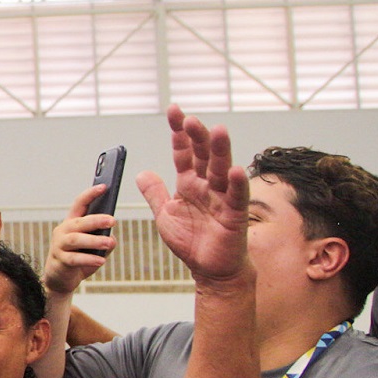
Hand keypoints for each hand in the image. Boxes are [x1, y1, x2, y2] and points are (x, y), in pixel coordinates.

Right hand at [43, 182, 115, 295]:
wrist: (61, 279)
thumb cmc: (79, 259)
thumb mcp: (94, 247)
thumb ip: (103, 240)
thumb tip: (111, 238)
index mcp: (72, 222)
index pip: (80, 204)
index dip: (90, 194)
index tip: (104, 187)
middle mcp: (63, 231)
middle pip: (79, 222)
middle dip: (96, 220)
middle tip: (112, 221)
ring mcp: (59, 245)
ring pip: (76, 239)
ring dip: (94, 240)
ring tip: (109, 243)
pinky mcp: (59, 261)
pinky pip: (74, 258)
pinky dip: (89, 259)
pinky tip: (101, 261)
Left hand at [136, 104, 250, 285]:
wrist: (209, 268)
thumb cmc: (191, 241)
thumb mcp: (165, 214)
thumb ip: (155, 193)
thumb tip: (141, 172)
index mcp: (189, 183)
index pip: (184, 152)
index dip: (179, 133)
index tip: (174, 110)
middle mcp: (206, 186)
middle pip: (203, 155)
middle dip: (197, 136)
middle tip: (189, 118)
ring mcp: (222, 198)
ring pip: (221, 170)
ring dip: (220, 151)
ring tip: (217, 130)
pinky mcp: (234, 215)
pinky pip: (236, 197)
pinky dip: (236, 184)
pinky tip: (235, 170)